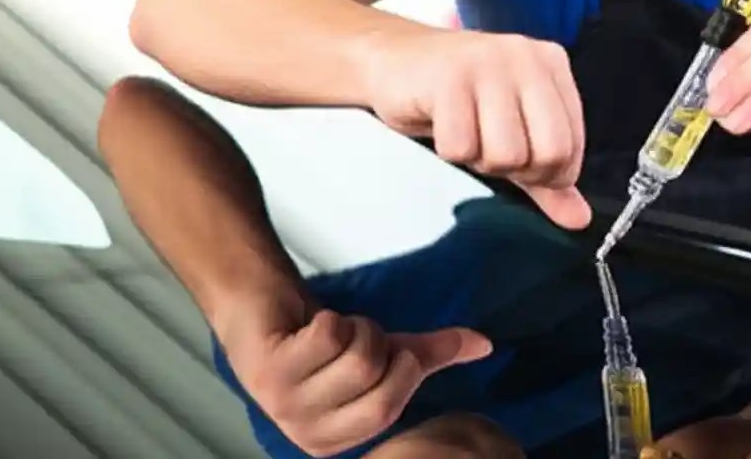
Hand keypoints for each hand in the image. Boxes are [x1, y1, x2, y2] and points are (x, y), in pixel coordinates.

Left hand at [221, 296, 492, 457]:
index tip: (382, 351)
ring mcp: (284, 406)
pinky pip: (327, 336)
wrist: (265, 308)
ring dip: (353, 328)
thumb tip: (484, 344)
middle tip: (356, 339)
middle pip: (378, 391)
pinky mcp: (266, 371)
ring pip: (355, 359)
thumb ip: (432, 355)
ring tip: (333, 332)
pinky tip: (308, 327)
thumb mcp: (385, 352)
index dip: (398, 369)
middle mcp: (307, 434)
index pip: (391, 410)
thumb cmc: (322, 340)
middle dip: (378, 348)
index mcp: (337, 441)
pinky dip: (329, 318)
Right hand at [367, 28, 590, 229]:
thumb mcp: (512, 132)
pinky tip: (441, 124)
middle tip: (490, 153)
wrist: (391, 59)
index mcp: (551, 64)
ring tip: (465, 134)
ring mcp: (487, 63)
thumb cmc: (458, 98)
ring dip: (479, 160)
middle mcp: (525, 57)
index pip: (572, 144)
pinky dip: (448, 150)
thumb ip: (547, 177)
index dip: (547, 174)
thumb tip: (580, 220)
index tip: (520, 165)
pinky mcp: (449, 78)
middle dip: (518, 170)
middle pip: (548, 152)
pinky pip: (461, 147)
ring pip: (506, 154)